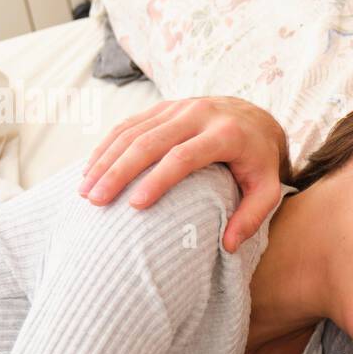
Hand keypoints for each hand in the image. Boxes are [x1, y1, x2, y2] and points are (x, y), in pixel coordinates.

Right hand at [79, 96, 290, 252]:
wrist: (256, 117)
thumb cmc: (259, 162)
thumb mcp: (268, 189)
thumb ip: (252, 216)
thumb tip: (228, 246)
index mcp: (226, 134)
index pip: (184, 157)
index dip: (158, 180)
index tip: (135, 206)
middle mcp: (199, 114)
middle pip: (150, 142)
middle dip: (119, 171)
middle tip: (96, 200)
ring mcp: (178, 107)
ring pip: (133, 131)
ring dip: (105, 160)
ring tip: (85, 191)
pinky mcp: (163, 107)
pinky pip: (129, 124)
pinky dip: (106, 146)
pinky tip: (90, 170)